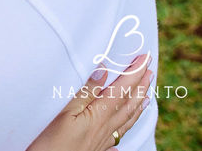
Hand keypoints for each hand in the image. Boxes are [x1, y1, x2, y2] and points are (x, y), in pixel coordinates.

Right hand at [27, 53, 152, 150]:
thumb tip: (102, 71)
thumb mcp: (64, 112)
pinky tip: (126, 127)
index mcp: (98, 115)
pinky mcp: (96, 148)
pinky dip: (127, 126)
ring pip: (127, 120)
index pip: (121, 90)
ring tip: (148, 94)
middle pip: (129, 104)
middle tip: (150, 70)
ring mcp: (102, 140)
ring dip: (138, 104)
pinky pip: (119, 134)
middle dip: (141, 85)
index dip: (134, 73)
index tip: (144, 59)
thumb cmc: (51, 142)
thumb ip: (85, 92)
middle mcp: (105, 128)